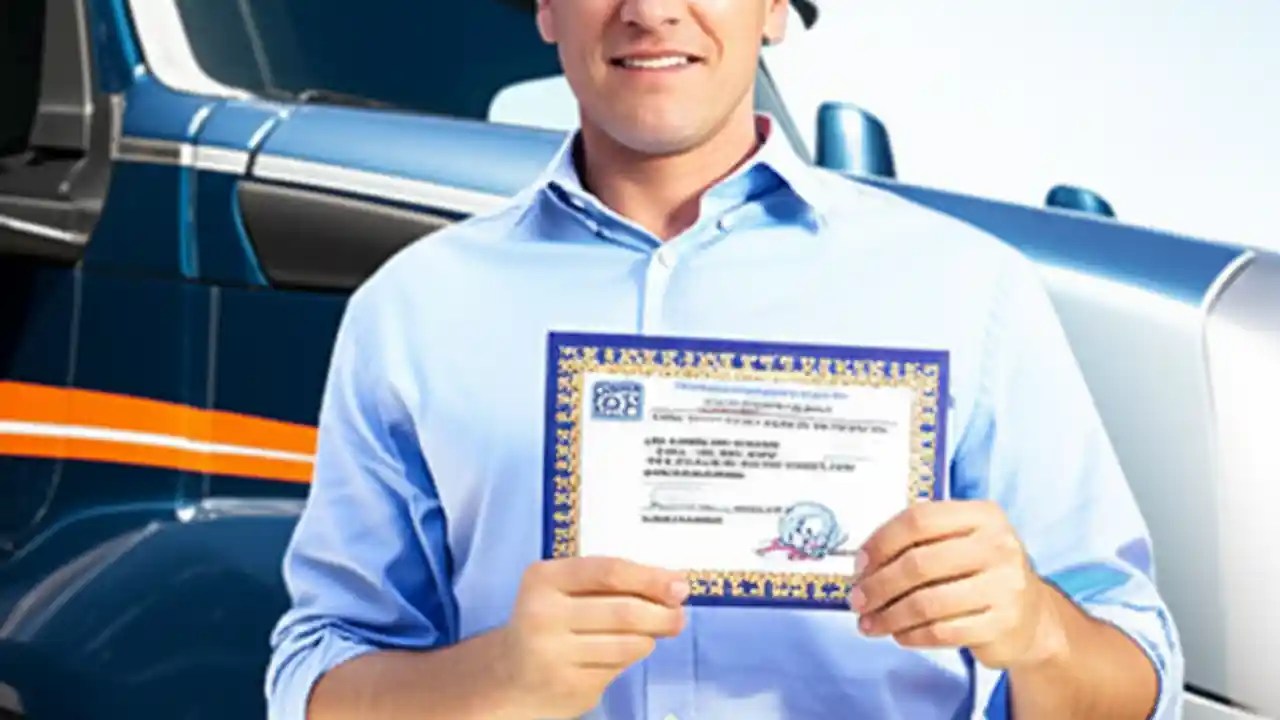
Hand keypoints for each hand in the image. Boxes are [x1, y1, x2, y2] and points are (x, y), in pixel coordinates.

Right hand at [497, 556, 689, 718]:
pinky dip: (628, 660)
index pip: (609, 572)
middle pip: (624, 612)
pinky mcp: (566, 686)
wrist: (509, 674)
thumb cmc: (550, 619)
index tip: (680, 585)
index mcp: (543, 579)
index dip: (651, 578)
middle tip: (678, 616)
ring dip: (649, 639)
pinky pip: (617, 669)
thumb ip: (612, 582)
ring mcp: (552, 655)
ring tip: (650, 634)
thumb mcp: (566, 589)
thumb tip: (674, 585)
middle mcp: (542, 615)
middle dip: (662, 614)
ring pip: (627, 644)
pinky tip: (618, 654)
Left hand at [848, 500, 1065, 669]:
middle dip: (878, 585)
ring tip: (868, 624)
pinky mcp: (1002, 624)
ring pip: (926, 603)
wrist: (1033, 617)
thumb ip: (920, 541)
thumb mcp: (960, 542)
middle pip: (918, 563)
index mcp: (983, 515)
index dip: (881, 542)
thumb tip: (863, 564)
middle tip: (857, 599)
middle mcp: (998, 545)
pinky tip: (898, 635)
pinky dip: (911, 635)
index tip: (859, 565)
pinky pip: (941, 631)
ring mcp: (1004, 586)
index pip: (919, 519)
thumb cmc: (981, 572)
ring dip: (888, 616)